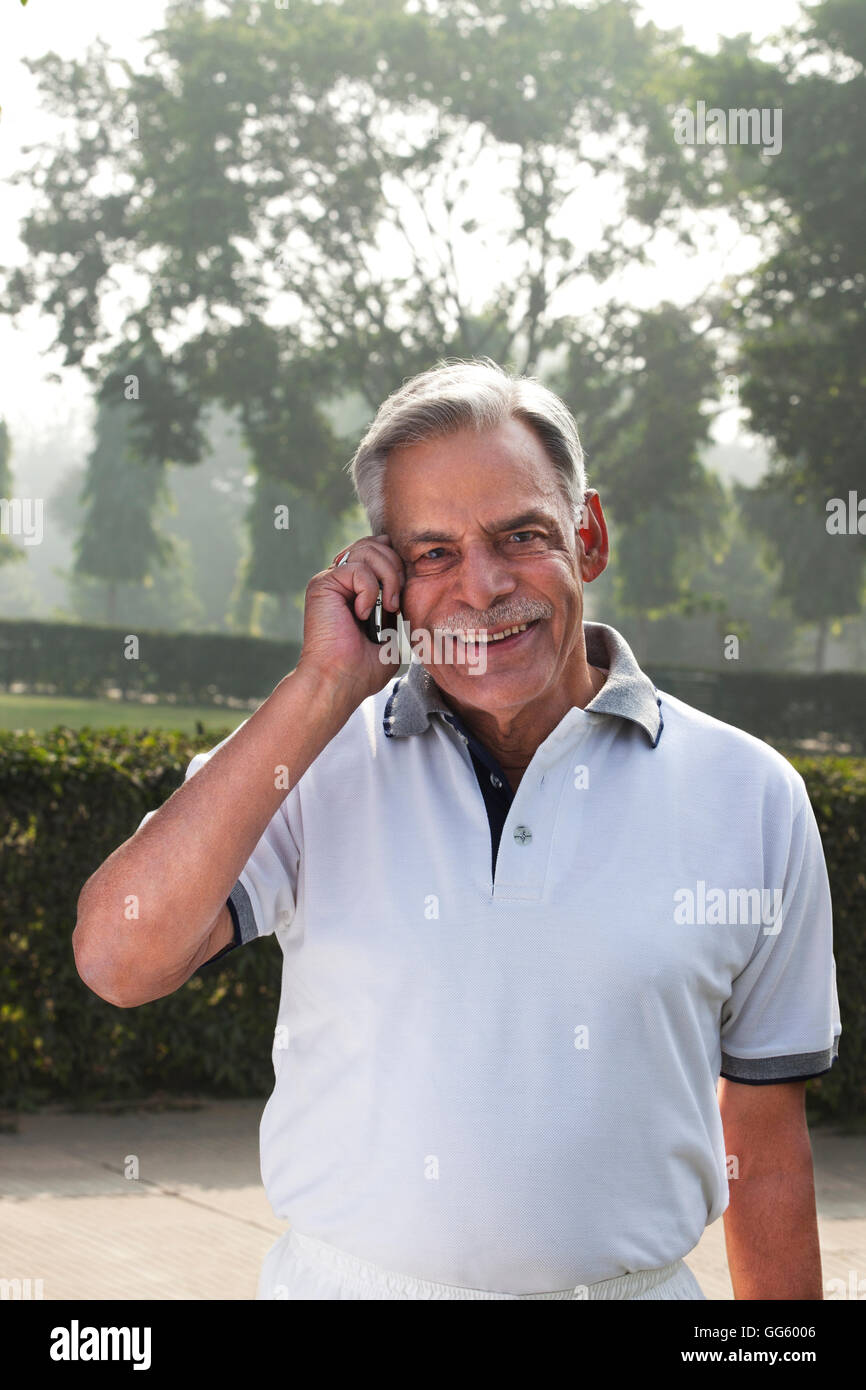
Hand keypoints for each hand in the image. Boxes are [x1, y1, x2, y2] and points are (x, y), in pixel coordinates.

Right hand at [296, 534, 404, 703]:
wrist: (340, 681)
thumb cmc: (362, 669)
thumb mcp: (390, 636)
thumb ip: (395, 609)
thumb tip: (408, 587)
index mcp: (355, 589)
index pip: (380, 551)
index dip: (398, 562)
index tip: (405, 593)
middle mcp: (341, 580)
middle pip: (376, 544)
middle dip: (397, 568)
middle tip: (398, 603)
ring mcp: (331, 580)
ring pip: (368, 550)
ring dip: (388, 577)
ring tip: (388, 607)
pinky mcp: (323, 584)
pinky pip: (357, 568)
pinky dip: (370, 591)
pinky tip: (362, 614)